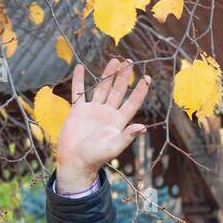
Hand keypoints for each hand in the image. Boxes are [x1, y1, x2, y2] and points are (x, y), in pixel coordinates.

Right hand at [55, 57, 150, 192]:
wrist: (75, 161)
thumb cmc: (96, 157)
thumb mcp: (114, 147)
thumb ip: (127, 136)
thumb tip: (143, 127)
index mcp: (118, 121)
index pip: (132, 103)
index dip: (140, 91)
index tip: (146, 77)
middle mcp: (107, 113)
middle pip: (118, 91)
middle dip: (123, 76)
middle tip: (129, 61)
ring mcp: (93, 110)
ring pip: (102, 88)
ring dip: (107, 74)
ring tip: (114, 60)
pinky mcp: (78, 110)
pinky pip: (78, 92)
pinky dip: (79, 80)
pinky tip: (79, 67)